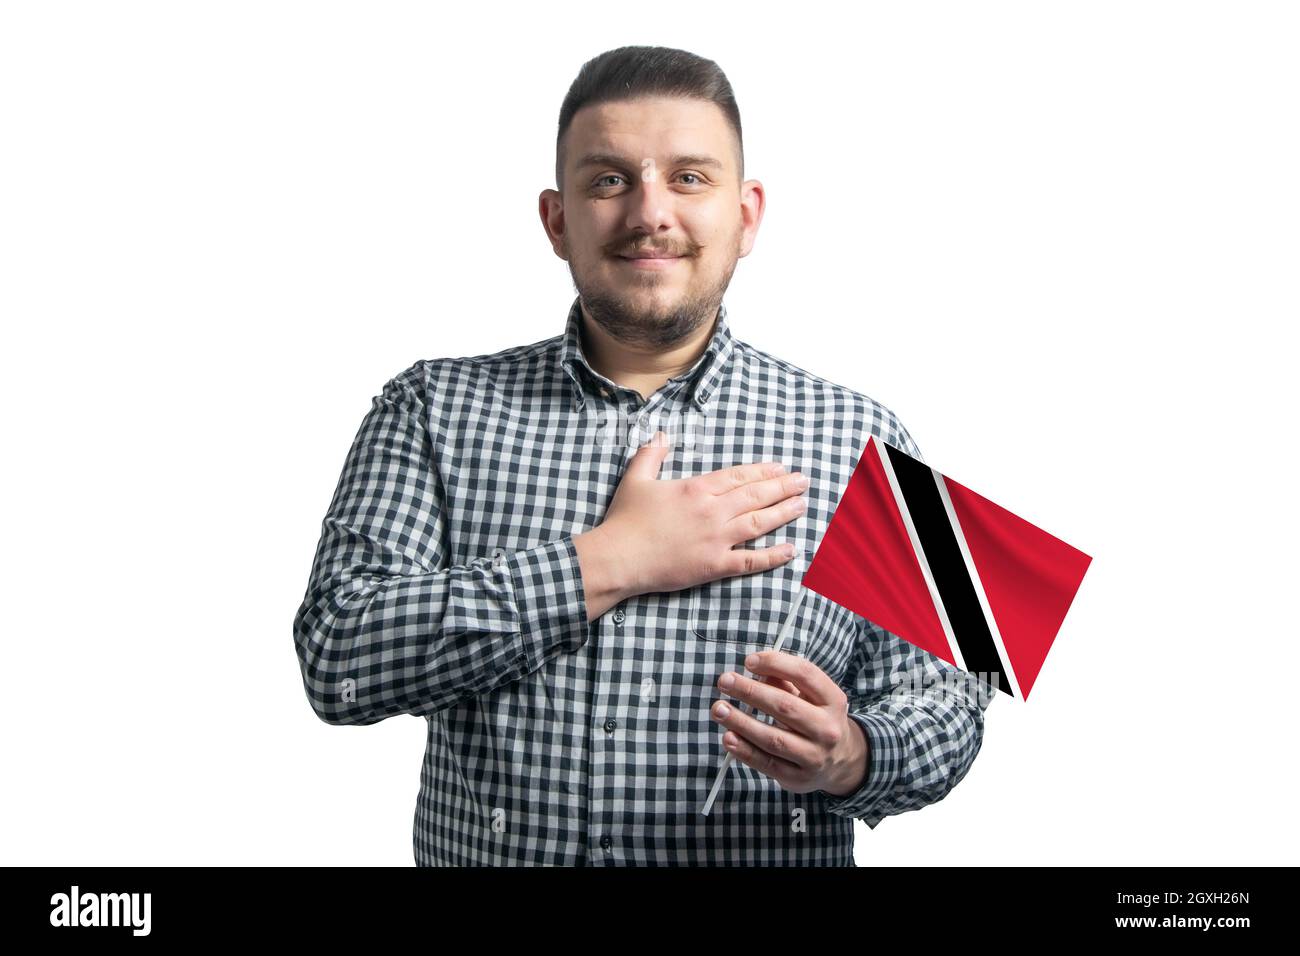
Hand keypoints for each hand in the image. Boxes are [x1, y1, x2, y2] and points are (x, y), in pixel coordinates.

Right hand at [574, 431, 809, 618]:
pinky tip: (791, 550)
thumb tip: (662, 434)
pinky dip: (772, 556)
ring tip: (801, 505)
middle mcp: (712, 511)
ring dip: (783, 513)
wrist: (619, 557)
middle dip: (782, 487)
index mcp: (697, 489)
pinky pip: (750, 561)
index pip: (739, 476)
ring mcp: (716, 539)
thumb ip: (652, 453)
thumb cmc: (626, 519)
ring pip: (759, 523)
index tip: (781, 468)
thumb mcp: (636, 478)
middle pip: (755, 495)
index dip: (763, 471)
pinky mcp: (714, 565)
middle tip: (803, 481)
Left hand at [710, 650, 868, 796]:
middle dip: (750, 691)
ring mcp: (814, 756)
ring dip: (741, 722)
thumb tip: (755, 668)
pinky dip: (744, 750)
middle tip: (725, 681)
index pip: (805, 674)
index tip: (749, 661)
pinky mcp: (798, 777)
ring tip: (719, 709)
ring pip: (773, 738)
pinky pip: (767, 763)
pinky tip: (728, 737)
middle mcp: (827, 729)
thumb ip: (785, 681)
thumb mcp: (810, 697)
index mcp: (833, 700)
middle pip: (785, 706)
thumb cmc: (816, 719)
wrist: (841, 761)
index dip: (776, 663)